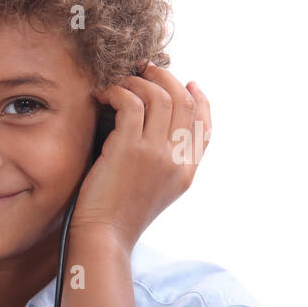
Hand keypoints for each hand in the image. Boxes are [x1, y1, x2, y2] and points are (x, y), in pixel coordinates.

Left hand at [72, 63, 211, 251]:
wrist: (103, 237)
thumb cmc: (117, 216)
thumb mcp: (153, 191)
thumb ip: (163, 163)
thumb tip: (154, 129)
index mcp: (187, 172)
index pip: (205, 126)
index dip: (200, 100)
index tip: (188, 83)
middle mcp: (177, 160)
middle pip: (183, 102)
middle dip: (165, 79)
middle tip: (144, 69)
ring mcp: (156, 153)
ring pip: (158, 96)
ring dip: (137, 82)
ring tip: (119, 83)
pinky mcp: (130, 149)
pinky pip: (130, 103)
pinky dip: (117, 91)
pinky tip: (103, 95)